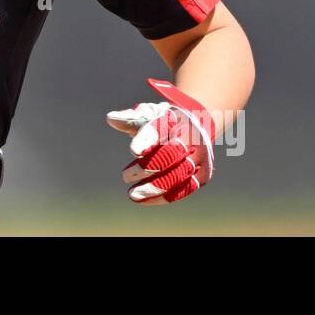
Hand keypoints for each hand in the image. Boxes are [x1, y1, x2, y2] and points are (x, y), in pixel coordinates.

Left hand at [105, 78, 215, 204]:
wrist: (195, 129)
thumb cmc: (164, 122)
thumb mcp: (149, 115)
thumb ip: (131, 119)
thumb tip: (111, 118)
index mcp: (177, 117)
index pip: (162, 128)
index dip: (148, 139)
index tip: (134, 150)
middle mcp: (193, 136)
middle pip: (172, 153)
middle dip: (148, 167)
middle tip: (125, 176)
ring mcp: (201, 157)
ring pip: (179, 174)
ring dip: (155, 186)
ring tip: (133, 194)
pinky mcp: (203, 175)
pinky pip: (185, 189)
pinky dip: (164, 197)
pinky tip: (144, 200)